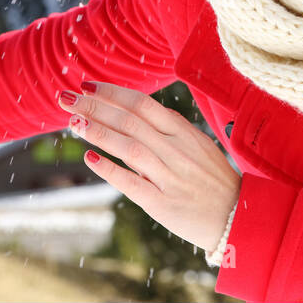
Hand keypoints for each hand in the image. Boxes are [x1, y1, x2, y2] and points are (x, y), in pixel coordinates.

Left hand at [57, 80, 240, 254]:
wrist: (237, 217)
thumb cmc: (213, 179)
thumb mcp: (198, 144)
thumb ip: (169, 128)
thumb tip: (136, 109)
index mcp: (184, 132)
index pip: (142, 104)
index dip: (112, 92)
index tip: (87, 85)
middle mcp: (176, 150)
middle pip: (129, 121)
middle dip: (94, 107)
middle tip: (65, 98)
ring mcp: (169, 177)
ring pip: (129, 148)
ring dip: (98, 133)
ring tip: (74, 122)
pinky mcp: (162, 204)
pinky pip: (132, 183)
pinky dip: (110, 170)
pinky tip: (90, 158)